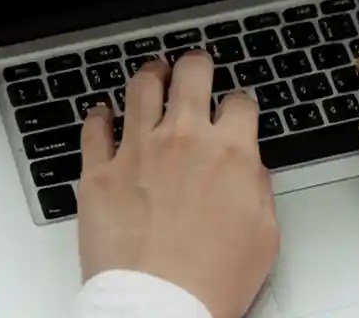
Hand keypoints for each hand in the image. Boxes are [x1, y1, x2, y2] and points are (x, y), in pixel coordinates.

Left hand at [77, 54, 279, 317]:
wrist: (159, 306)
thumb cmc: (211, 281)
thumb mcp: (264, 235)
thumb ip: (258, 188)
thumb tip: (249, 167)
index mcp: (231, 153)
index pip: (240, 101)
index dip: (240, 101)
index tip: (235, 108)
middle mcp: (184, 140)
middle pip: (191, 73)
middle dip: (196, 64)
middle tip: (195, 66)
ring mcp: (138, 151)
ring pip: (141, 87)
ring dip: (150, 75)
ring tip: (152, 74)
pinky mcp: (99, 172)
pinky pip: (94, 127)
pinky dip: (99, 115)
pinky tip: (104, 114)